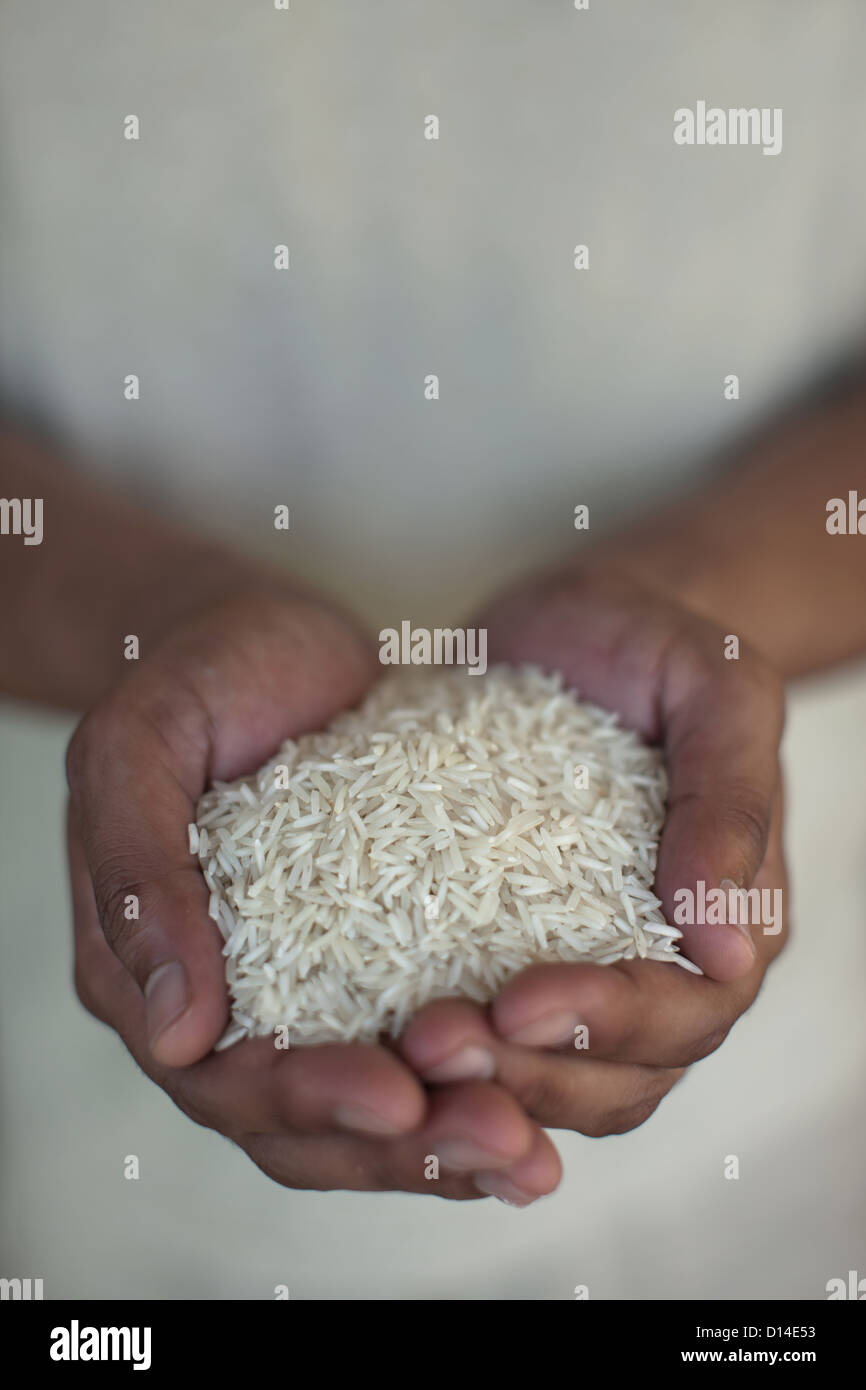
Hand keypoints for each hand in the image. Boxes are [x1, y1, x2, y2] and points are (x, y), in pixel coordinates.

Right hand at [66, 590, 560, 1199]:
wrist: (269, 638)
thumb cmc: (196, 676)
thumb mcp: (139, 747)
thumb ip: (141, 875)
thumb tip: (176, 1034)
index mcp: (148, 973)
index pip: (222, 1080)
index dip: (309, 1102)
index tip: (399, 1098)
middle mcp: (225, 1006)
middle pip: (307, 1124)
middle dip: (405, 1143)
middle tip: (502, 1140)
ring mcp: (305, 989)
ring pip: (372, 1100)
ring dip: (452, 1132)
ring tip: (534, 1151)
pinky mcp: (376, 960)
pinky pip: (422, 1037)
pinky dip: (479, 1074)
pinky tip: (548, 1091)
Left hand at [393, 566, 786, 1180]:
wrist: (576, 626)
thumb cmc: (657, 646)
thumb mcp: (715, 689)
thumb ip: (730, 800)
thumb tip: (728, 947)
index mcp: (729, 920)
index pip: (685, 1015)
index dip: (607, 1025)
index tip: (518, 1000)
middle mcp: (662, 967)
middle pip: (614, 1078)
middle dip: (525, 1073)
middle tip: (430, 1041)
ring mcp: (582, 968)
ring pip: (546, 1077)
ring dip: (476, 1078)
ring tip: (398, 1047)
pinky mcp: (505, 951)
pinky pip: (478, 1021)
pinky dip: (429, 1044)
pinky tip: (364, 1032)